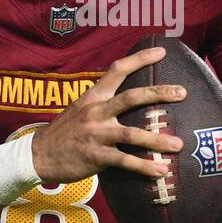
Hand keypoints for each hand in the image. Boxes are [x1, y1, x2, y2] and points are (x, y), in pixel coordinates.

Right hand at [31, 46, 186, 182]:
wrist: (39, 155)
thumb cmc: (65, 132)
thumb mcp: (80, 108)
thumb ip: (102, 102)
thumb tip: (129, 98)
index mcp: (93, 96)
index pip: (117, 70)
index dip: (140, 59)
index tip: (161, 52)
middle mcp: (96, 111)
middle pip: (132, 97)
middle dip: (159, 94)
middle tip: (182, 92)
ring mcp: (96, 134)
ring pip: (133, 134)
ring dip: (158, 139)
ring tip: (179, 144)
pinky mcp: (96, 157)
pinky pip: (126, 161)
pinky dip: (145, 167)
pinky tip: (161, 171)